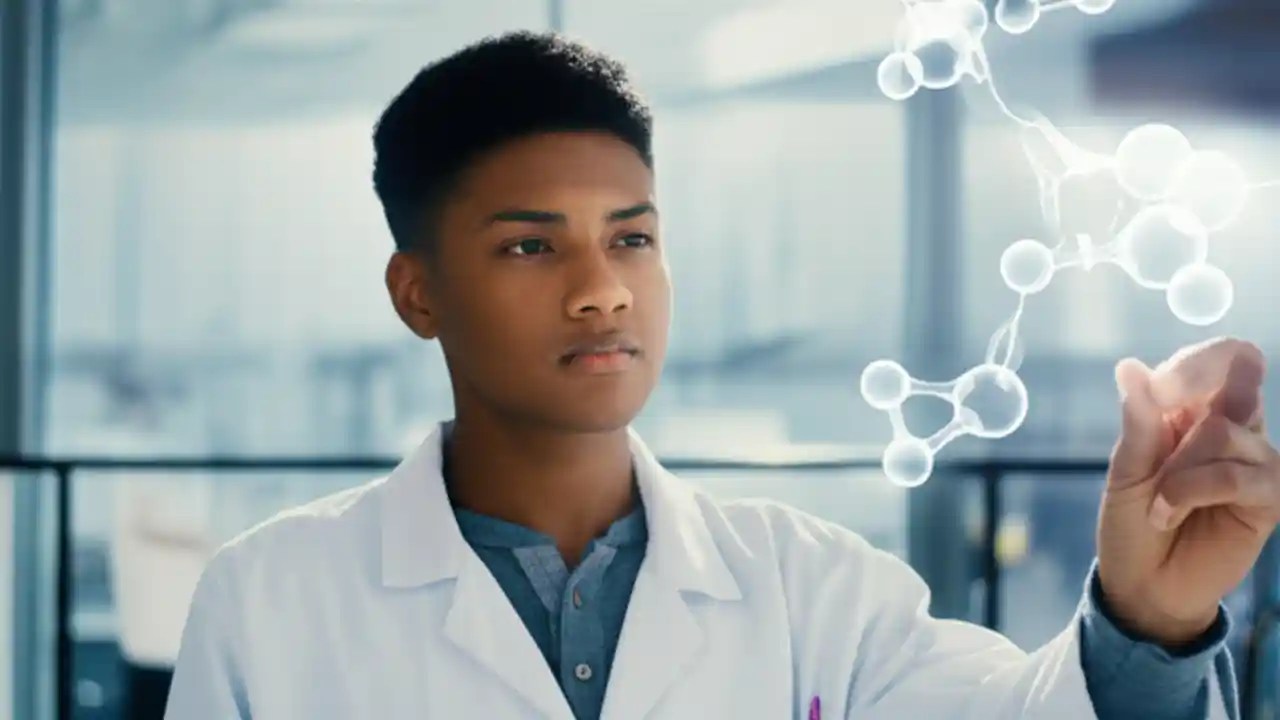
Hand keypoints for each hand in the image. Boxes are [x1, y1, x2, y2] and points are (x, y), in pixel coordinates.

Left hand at [1097, 337, 1279, 647]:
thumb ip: (1139, 422)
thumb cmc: (1132, 524)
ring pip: (1225, 430)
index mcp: (1195, 410)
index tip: (1155, 393)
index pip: (1223, 358)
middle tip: (1150, 450)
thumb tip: (1129, 365)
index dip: (1198, 363)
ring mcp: (1255, 461)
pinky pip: (1239, 474)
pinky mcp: (1269, 498)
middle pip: (1239, 376)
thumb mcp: (1127, 471)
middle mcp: (1232, 427)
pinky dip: (1195, 490)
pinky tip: (1169, 512)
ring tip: (1158, 504)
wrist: (1144, 586)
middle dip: (1185, 400)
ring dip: (1178, 468)